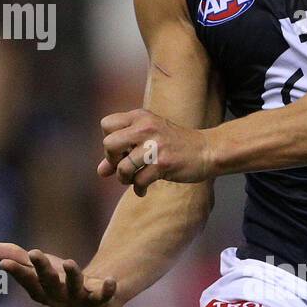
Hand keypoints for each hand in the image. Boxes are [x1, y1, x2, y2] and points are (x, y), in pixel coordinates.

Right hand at [0, 243, 117, 306]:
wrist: (94, 297)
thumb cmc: (61, 280)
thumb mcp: (39, 265)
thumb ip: (16, 256)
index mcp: (42, 293)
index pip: (28, 282)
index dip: (17, 273)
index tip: (5, 263)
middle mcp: (59, 299)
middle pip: (49, 284)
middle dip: (42, 270)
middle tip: (35, 252)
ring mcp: (80, 302)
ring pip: (75, 289)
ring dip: (72, 277)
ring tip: (68, 262)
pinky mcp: (101, 301)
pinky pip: (104, 297)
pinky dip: (108, 290)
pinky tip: (111, 280)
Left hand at [97, 108, 212, 195]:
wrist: (206, 150)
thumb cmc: (173, 144)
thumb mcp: (147, 139)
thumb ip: (122, 152)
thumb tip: (100, 171)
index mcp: (140, 117)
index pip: (106, 124)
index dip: (109, 140)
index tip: (122, 150)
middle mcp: (146, 127)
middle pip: (109, 144)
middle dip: (112, 159)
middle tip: (124, 164)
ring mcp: (155, 146)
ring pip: (122, 167)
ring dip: (125, 178)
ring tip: (134, 179)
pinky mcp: (164, 163)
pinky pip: (139, 181)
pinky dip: (139, 189)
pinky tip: (143, 188)